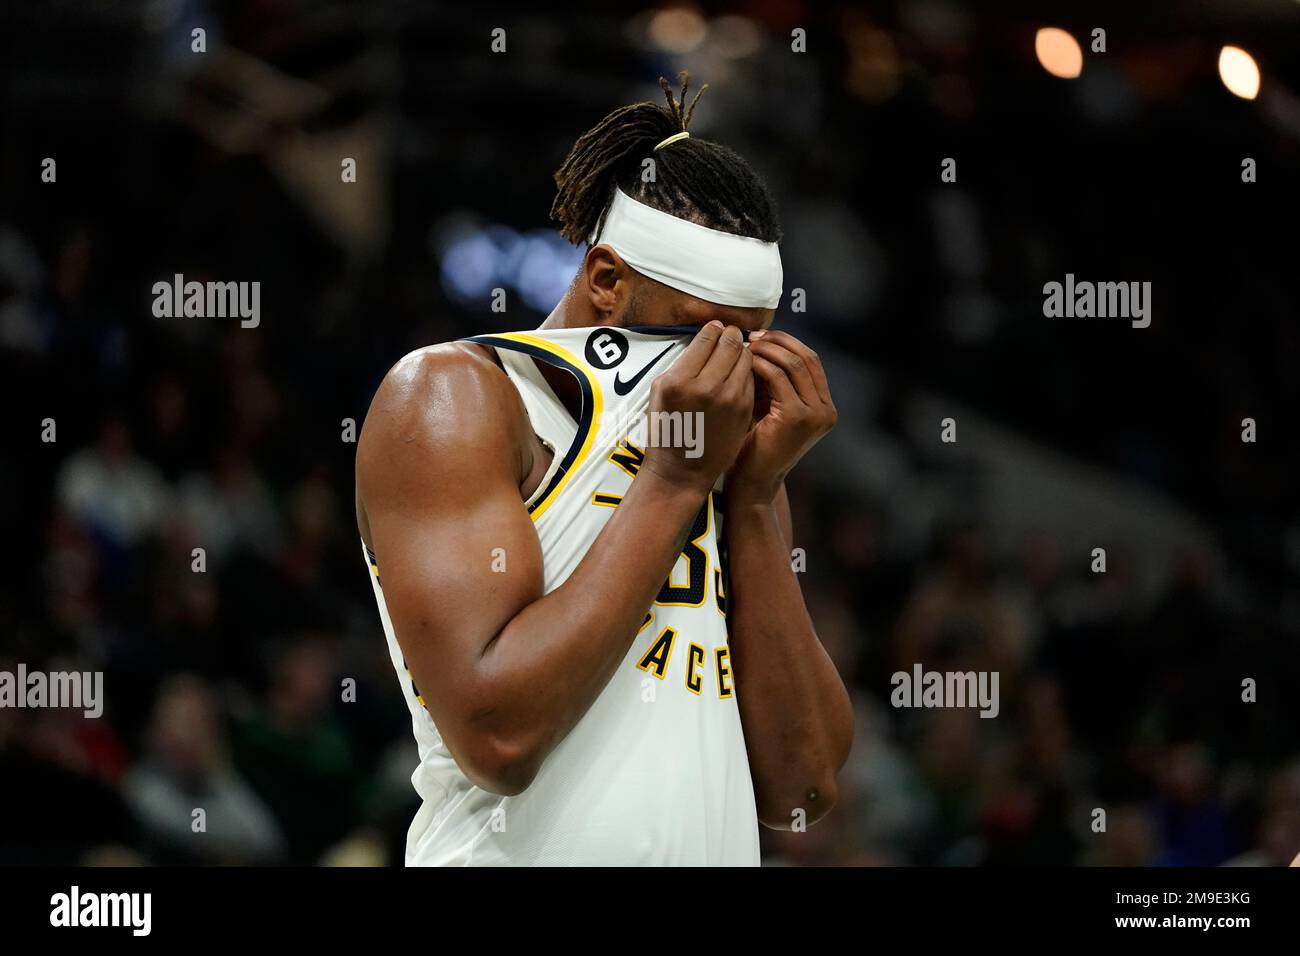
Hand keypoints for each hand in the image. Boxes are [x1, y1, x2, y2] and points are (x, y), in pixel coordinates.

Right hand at [643, 321, 753, 495]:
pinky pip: (750, 377)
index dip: (713, 329)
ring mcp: (729, 398)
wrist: (683, 470)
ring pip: (746, 357)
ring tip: (734, 355)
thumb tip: (706, 338)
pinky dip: (746, 371)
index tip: (715, 329)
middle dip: (731, 335)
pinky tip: (738, 376)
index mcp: (679, 380)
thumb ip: (683, 363)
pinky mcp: (744, 408)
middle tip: (729, 336)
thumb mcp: (661, 392)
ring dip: (742, 352)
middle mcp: (706, 387)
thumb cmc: (668, 429)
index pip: (707, 337)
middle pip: (730, 342)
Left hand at [727, 329, 836, 504]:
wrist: (752, 481)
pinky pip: (778, 378)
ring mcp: (816, 415)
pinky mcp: (798, 418)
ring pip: (793, 364)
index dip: (787, 342)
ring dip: (767, 351)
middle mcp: (826, 410)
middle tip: (752, 336)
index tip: (761, 336)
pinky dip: (760, 365)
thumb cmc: (755, 444)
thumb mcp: (771, 407)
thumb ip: (775, 380)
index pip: (810, 360)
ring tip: (745, 347)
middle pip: (805, 358)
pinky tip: (745, 362)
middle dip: (777, 342)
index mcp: (824, 406)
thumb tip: (761, 340)